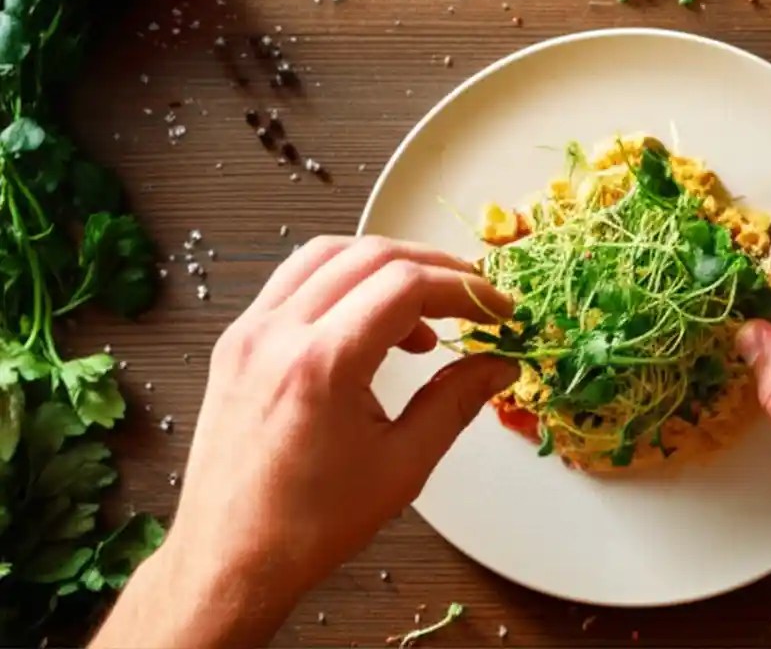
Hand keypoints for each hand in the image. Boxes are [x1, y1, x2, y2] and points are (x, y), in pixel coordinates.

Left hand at [94, 236, 516, 647]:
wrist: (229, 559)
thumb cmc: (312, 524)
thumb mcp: (402, 466)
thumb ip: (455, 402)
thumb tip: (500, 365)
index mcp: (320, 363)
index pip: (406, 285)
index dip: (464, 289)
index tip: (498, 311)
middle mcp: (277, 333)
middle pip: (370, 255)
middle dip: (434, 268)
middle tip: (474, 297)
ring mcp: (249, 332)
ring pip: (328, 254)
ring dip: (386, 264)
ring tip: (427, 307)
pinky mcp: (236, 342)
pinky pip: (295, 281)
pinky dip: (344, 281)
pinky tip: (373, 322)